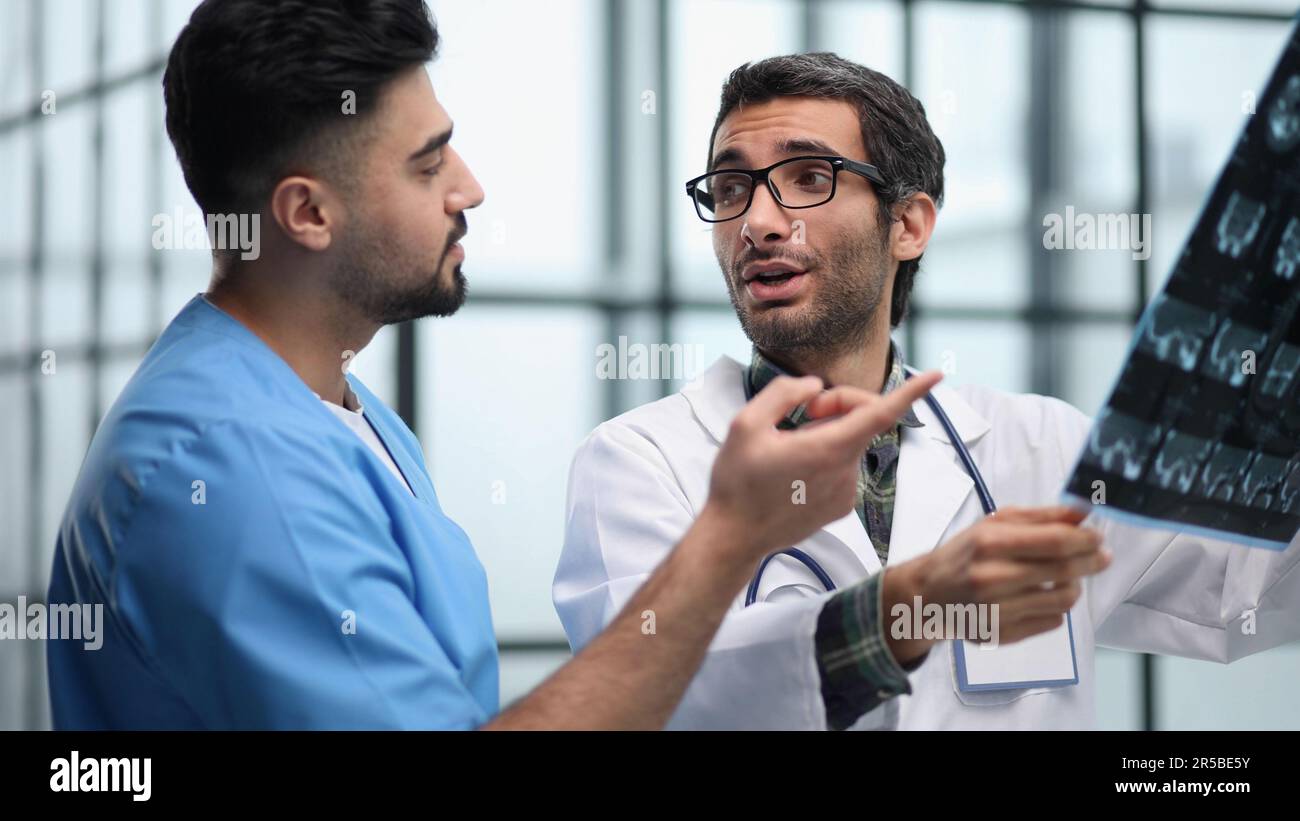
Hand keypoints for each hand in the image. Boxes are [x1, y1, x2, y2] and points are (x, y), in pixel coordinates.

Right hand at [702, 370, 943, 564]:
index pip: (880, 414)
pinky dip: (825, 458)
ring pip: (848, 444)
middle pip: (860, 422)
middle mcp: (844, 472)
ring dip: (826, 435)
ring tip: (788, 449)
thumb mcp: (745, 424)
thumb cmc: (736, 482)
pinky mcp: (841, 506)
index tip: (936, 376)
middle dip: (838, 406)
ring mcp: (846, 493)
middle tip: (803, 411)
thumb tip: (814, 388)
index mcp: (826, 449)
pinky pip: (842, 467)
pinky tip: (794, 471)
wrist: (734, 536)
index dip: (911, 392)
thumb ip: (784, 394)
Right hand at [882, 505, 1110, 663]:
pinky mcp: (1003, 634)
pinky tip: (1042, 596)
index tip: (1098, 537)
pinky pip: (1052, 622)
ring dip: (1075, 586)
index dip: (1085, 539)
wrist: (928, 595)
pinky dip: (1055, 608)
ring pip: (1064, 600)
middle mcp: (992, 579)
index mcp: (989, 544)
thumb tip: (1083, 511)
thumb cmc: (964, 554)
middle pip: (1064, 571)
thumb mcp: (994, 524)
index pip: (1055, 542)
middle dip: (1092, 561)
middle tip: (1101, 556)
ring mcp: (997, 611)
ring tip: (1067, 576)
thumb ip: (1040, 517)